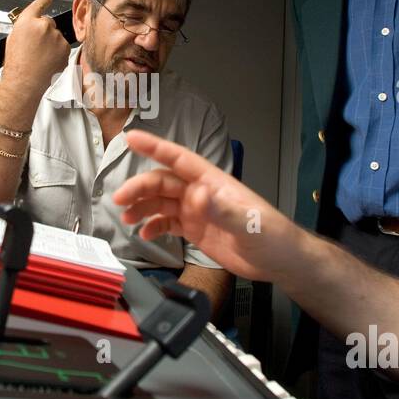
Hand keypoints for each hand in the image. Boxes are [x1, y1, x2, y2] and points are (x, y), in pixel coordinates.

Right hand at [2, 0, 70, 96]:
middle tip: (36, 47)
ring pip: (56, 36)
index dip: (43, 1)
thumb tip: (31, 26)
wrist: (25, 82)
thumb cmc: (17, 65)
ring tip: (40, 57)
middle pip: (48, 23)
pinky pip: (62, 47)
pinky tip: (47, 61)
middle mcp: (43, 26)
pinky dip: (57, 52)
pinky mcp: (65, 48)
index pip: (38, 5)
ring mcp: (56, 37)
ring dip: (51, 44)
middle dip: (44, 32)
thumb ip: (24, 27)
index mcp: (27, 22)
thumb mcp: (13, 39)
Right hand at [113, 131, 305, 281]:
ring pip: (162, 202)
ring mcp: (197, 211)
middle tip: (119, 200)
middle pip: (163, 182)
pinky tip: (144, 234)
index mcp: (213, 182)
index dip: (155, 147)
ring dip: (142, 207)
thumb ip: (221, 209)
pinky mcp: (196, 230)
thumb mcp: (248, 222)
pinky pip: (168, 223)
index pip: (179, 159)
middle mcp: (201, 193)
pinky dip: (153, 226)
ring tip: (126, 218)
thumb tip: (197, 195)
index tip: (131, 138)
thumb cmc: (271, 234)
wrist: (279, 260)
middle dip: (140, 188)